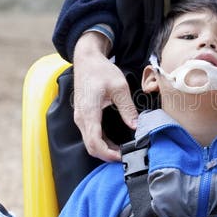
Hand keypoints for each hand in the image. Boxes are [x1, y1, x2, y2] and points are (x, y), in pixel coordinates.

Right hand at [72, 32, 137, 161]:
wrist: (86, 60)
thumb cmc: (101, 70)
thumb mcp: (119, 87)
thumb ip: (127, 108)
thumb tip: (136, 126)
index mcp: (89, 112)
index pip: (95, 142)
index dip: (108, 154)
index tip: (123, 156)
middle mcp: (81, 118)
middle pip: (91, 147)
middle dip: (107, 155)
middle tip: (126, 156)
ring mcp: (80, 118)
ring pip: (89, 143)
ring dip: (104, 150)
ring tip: (123, 151)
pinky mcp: (82, 116)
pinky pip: (89, 136)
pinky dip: (101, 143)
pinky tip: (114, 143)